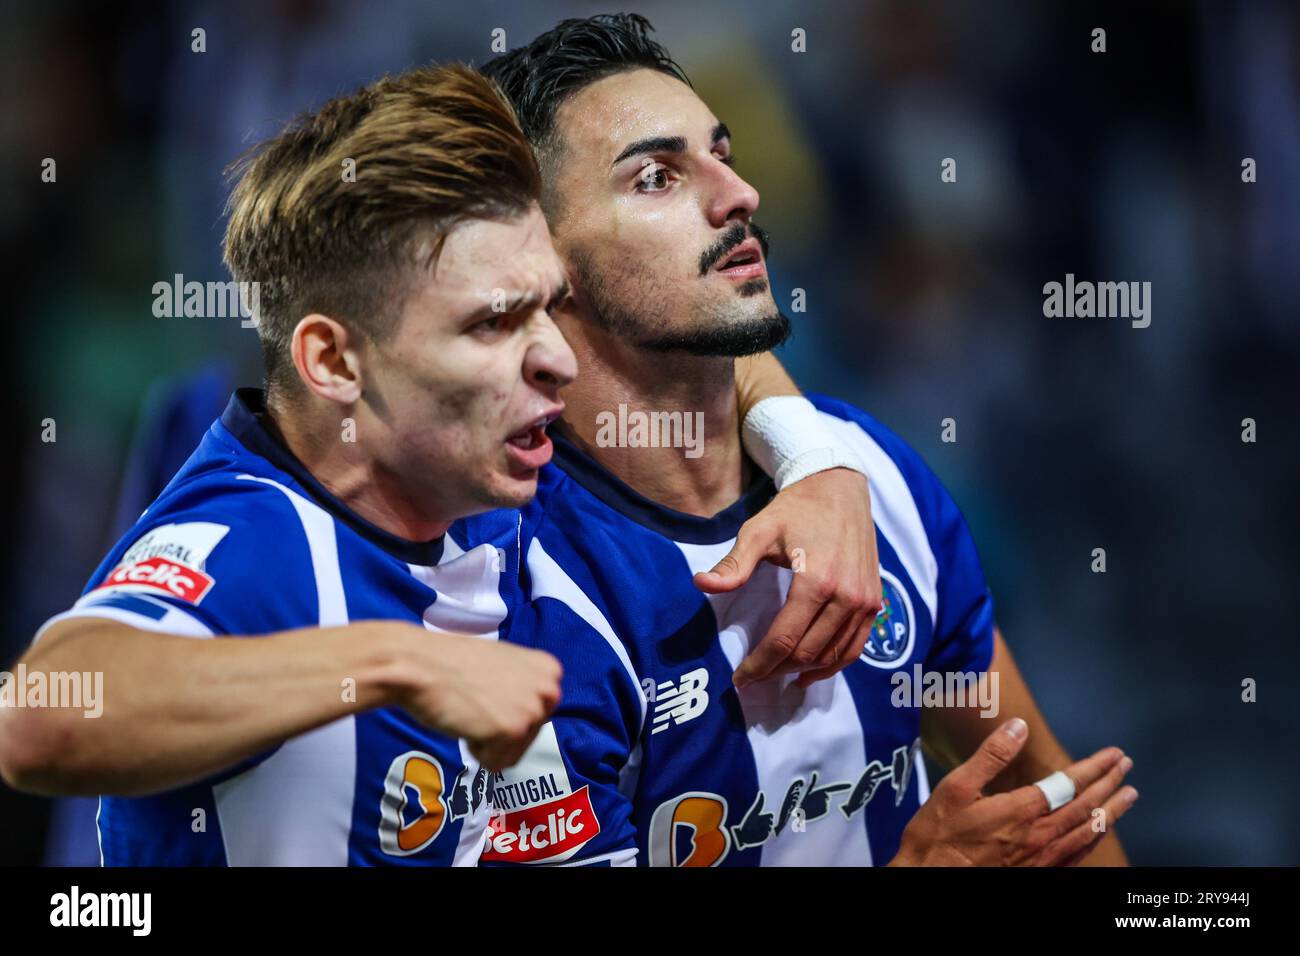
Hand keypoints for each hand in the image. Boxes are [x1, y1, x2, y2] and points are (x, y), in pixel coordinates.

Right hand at [399, 630, 562, 771]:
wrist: (418, 664)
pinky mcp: (513, 730)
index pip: (538, 716)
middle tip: (476, 705)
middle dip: (499, 731)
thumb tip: (524, 712)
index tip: (487, 696)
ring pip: (513, 753)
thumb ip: (523, 687)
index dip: (507, 714)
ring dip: (487, 741)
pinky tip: (465, 720)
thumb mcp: (503, 666)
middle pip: (528, 737)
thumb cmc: (451, 665)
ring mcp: (532, 710)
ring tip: (470, 710)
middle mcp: (549, 688)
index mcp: (549, 669)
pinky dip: (476, 750)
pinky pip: (496, 763)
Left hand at [694, 467, 881, 687]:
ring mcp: (865, 601)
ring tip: (777, 675)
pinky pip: (855, 647)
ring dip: (803, 670)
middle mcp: (846, 596)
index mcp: (816, 580)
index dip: (759, 664)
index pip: (784, 639)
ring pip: (833, 655)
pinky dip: (834, 665)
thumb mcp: (759, 531)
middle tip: (754, 676)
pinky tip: (812, 672)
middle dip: (777, 670)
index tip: (740, 678)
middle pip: (807, 652)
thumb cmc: (796, 509)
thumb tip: (701, 584)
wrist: (840, 489)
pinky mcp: (874, 601)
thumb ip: (734, 564)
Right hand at [889, 719, 1138, 865]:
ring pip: (1088, 833)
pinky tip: (1099, 832)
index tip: (1113, 754)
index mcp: (1021, 811)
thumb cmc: (937, 834)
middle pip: (1086, 807)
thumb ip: (991, 756)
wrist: (929, 878)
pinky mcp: (1037, 874)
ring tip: (1128, 797)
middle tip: (1127, 767)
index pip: (1070, 783)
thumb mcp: (956, 787)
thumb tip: (1019, 727)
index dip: (1095, 767)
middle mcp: (1039, 836)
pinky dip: (1094, 839)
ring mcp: (1041, 860)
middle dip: (1109, 784)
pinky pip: (1077, 856)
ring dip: (1111, 811)